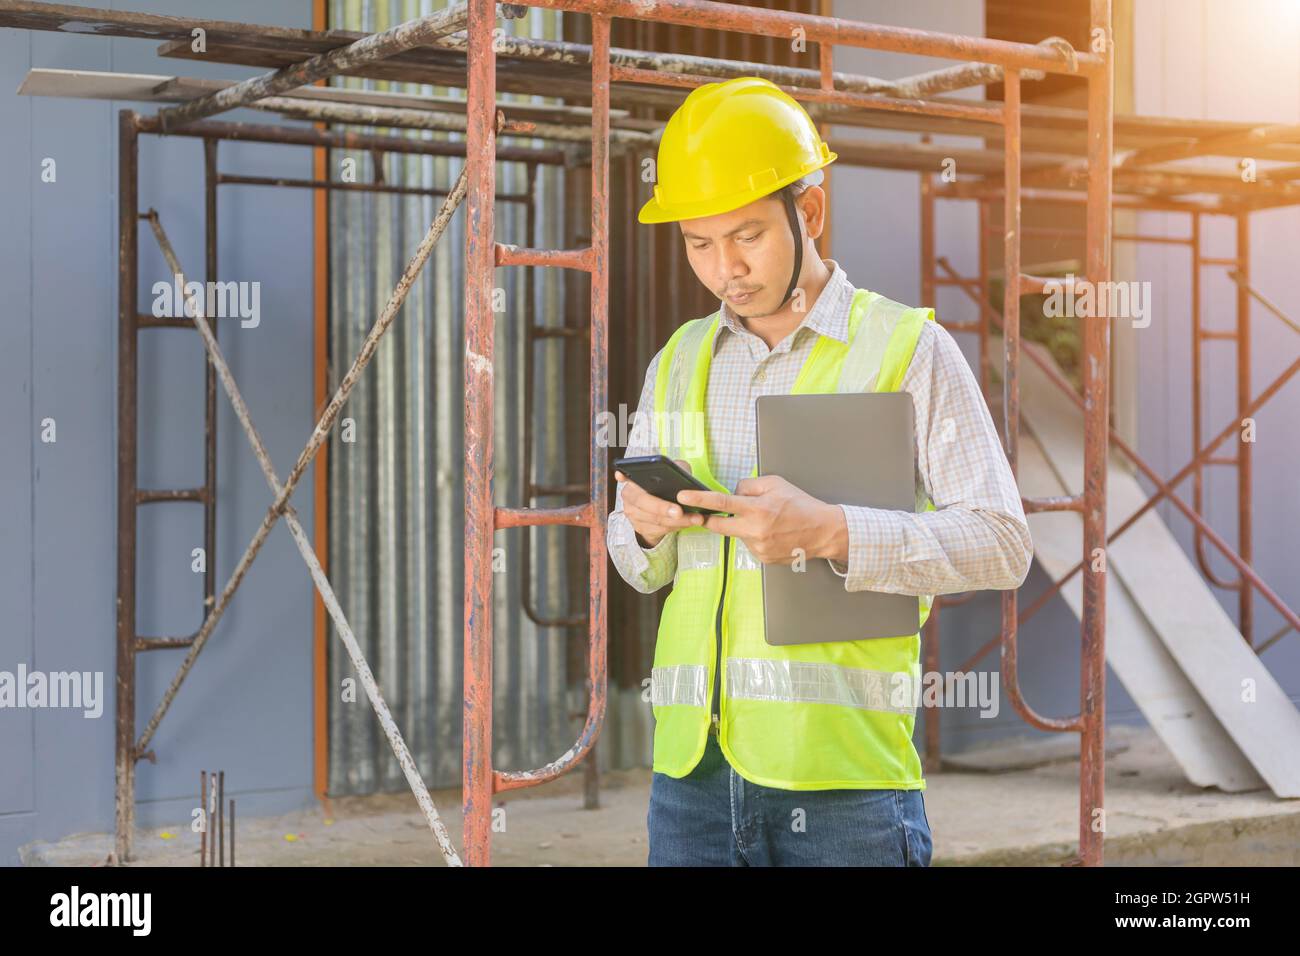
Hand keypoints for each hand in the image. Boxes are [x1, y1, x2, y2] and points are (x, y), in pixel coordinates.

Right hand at [614, 458, 704, 547]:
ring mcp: (634, 516)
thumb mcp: (672, 473)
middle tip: (679, 511)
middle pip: (644, 504)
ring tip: (695, 518)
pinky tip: (689, 523)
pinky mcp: (642, 529)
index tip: (622, 475)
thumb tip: (680, 470)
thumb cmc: (668, 487)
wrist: (661, 509)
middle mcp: (629, 499)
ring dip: (678, 521)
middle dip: (663, 508)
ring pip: (656, 520)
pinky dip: (677, 527)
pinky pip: (661, 530)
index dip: (624, 476)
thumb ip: (675, 468)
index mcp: (633, 483)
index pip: (627, 478)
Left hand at [675, 474, 845, 564]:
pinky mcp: (762, 558)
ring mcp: (757, 547)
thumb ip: (749, 486)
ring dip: (741, 527)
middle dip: (710, 519)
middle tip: (710, 514)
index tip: (683, 497)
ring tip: (766, 522)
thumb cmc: (801, 505)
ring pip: (736, 534)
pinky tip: (770, 533)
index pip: (721, 503)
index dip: (699, 499)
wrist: (823, 531)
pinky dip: (753, 537)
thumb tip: (732, 493)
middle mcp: (755, 530)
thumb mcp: (775, 484)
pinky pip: (748, 545)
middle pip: (718, 526)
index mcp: (757, 509)